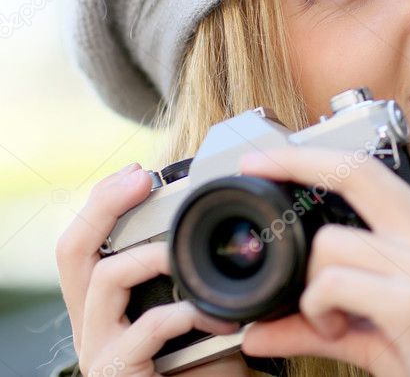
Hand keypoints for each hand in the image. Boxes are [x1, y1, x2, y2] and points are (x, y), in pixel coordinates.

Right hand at [55, 163, 247, 376]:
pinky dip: (185, 313)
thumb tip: (217, 227)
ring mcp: (99, 349)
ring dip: (152, 256)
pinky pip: (146, 327)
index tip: (136, 172)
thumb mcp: (193, 310)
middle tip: (142, 181)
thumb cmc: (202, 365)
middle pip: (72, 250)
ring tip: (186, 255)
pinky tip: (214, 315)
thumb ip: (189, 274)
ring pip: (105, 279)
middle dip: (105, 205)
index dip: (102, 201)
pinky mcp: (116, 372)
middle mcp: (91, 324)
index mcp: (104, 306)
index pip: (82, 243)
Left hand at [238, 147, 409, 376]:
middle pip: (356, 173)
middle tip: (256, 172)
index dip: (313, 156)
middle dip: (297, 163)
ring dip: (312, 287)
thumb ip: (320, 326)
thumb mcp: (382, 332)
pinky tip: (340, 329)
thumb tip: (259, 332)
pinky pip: (334, 286)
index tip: (267, 157)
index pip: (367, 170)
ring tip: (332, 319)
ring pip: (331, 244)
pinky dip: (318, 311)